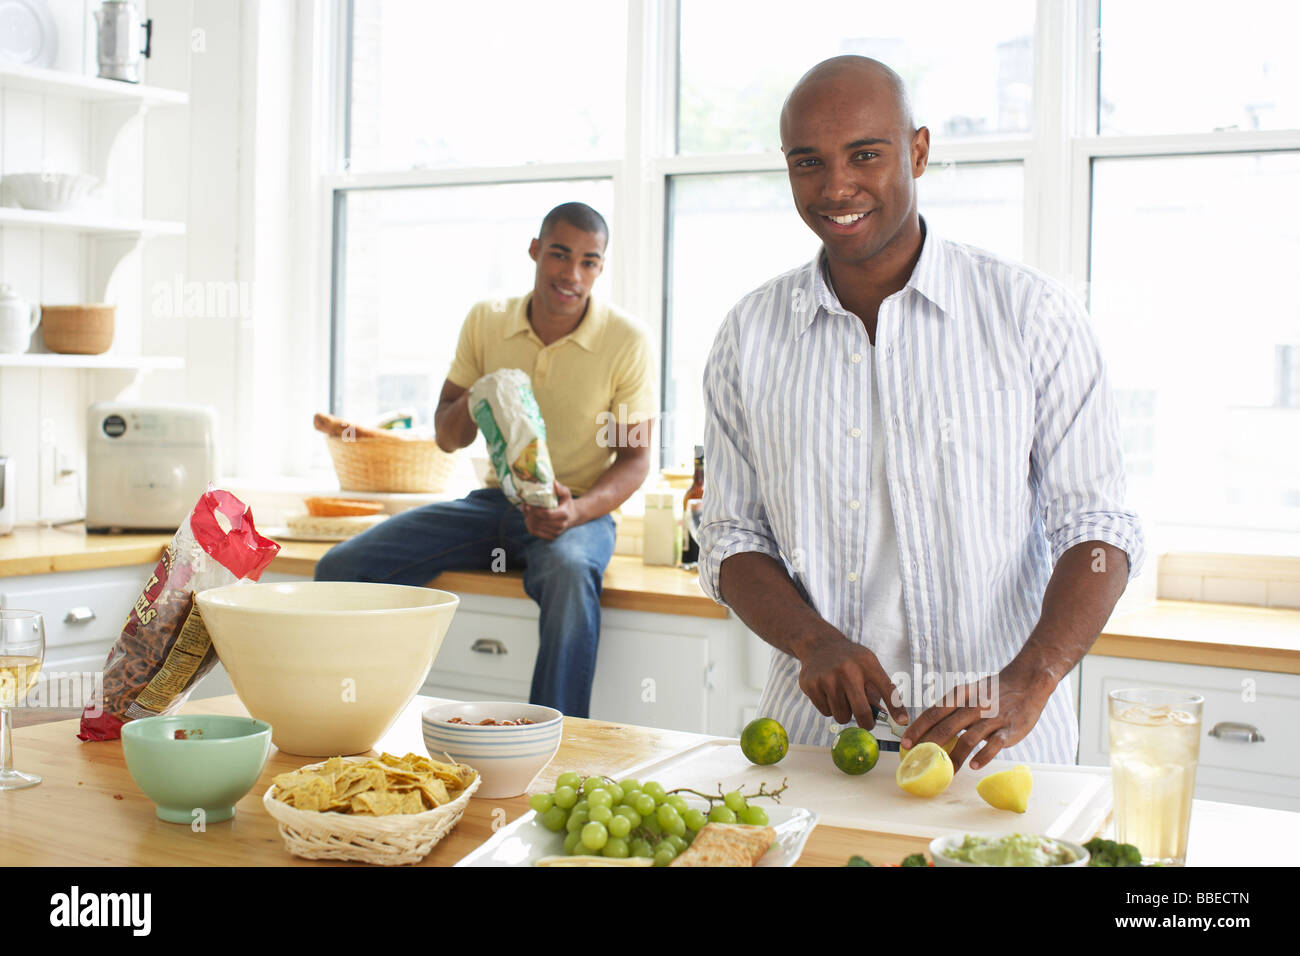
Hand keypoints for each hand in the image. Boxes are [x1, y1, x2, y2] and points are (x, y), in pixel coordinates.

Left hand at [521, 481, 581, 539]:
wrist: (572, 516)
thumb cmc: (566, 502)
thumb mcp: (566, 493)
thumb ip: (560, 488)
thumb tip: (554, 483)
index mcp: (564, 514)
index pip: (547, 514)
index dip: (535, 510)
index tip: (529, 503)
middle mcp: (561, 525)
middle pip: (539, 521)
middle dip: (529, 513)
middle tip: (524, 505)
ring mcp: (556, 532)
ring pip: (535, 527)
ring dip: (528, 518)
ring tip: (526, 510)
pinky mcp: (550, 537)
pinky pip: (535, 532)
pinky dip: (529, 525)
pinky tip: (528, 518)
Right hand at [795, 627, 908, 730]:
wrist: (819, 645)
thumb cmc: (850, 660)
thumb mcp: (868, 665)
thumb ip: (879, 689)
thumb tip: (894, 718)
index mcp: (866, 663)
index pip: (886, 689)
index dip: (896, 708)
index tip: (903, 722)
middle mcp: (847, 670)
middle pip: (861, 711)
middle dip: (866, 723)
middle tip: (866, 722)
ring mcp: (827, 678)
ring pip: (841, 716)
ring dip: (844, 713)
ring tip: (842, 698)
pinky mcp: (811, 685)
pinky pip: (826, 712)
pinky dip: (829, 708)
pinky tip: (828, 693)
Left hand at [900, 661, 1054, 770]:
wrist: (1027, 682)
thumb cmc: (993, 691)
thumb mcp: (969, 693)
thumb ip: (953, 709)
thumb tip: (930, 728)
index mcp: (961, 696)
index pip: (933, 712)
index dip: (918, 728)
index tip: (905, 743)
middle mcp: (973, 706)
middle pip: (946, 728)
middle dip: (929, 745)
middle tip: (918, 761)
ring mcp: (991, 719)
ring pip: (968, 740)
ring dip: (954, 758)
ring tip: (945, 772)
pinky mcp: (1009, 730)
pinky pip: (994, 745)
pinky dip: (983, 756)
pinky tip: (973, 766)